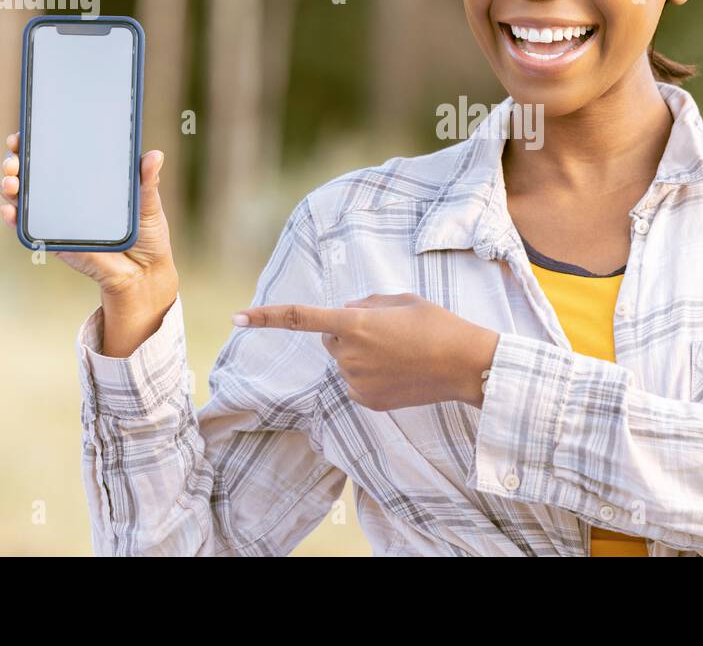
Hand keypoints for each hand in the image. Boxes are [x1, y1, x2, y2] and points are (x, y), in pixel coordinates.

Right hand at [0, 131, 179, 356]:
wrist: (142, 273)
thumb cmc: (147, 235)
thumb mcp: (149, 205)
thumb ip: (147, 182)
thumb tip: (155, 155)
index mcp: (89, 179)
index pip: (58, 154)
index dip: (36, 141)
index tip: (25, 132)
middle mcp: (68, 195)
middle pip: (33, 172)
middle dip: (15, 161)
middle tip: (14, 159)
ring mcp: (57, 217)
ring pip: (24, 196)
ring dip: (10, 186)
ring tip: (11, 183)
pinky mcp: (54, 240)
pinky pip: (28, 228)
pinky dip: (14, 217)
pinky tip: (10, 209)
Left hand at [232, 293, 500, 410]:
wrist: (465, 365)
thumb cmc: (438, 325)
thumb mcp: (402, 300)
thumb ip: (366, 303)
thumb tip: (344, 312)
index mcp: (355, 324)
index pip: (300, 319)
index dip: (266, 317)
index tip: (237, 318)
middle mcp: (348, 355)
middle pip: (330, 338)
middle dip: (348, 331)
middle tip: (388, 330)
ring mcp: (356, 381)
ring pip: (345, 361)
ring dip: (362, 353)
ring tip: (401, 351)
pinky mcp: (366, 401)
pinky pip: (357, 381)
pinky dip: (372, 374)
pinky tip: (400, 371)